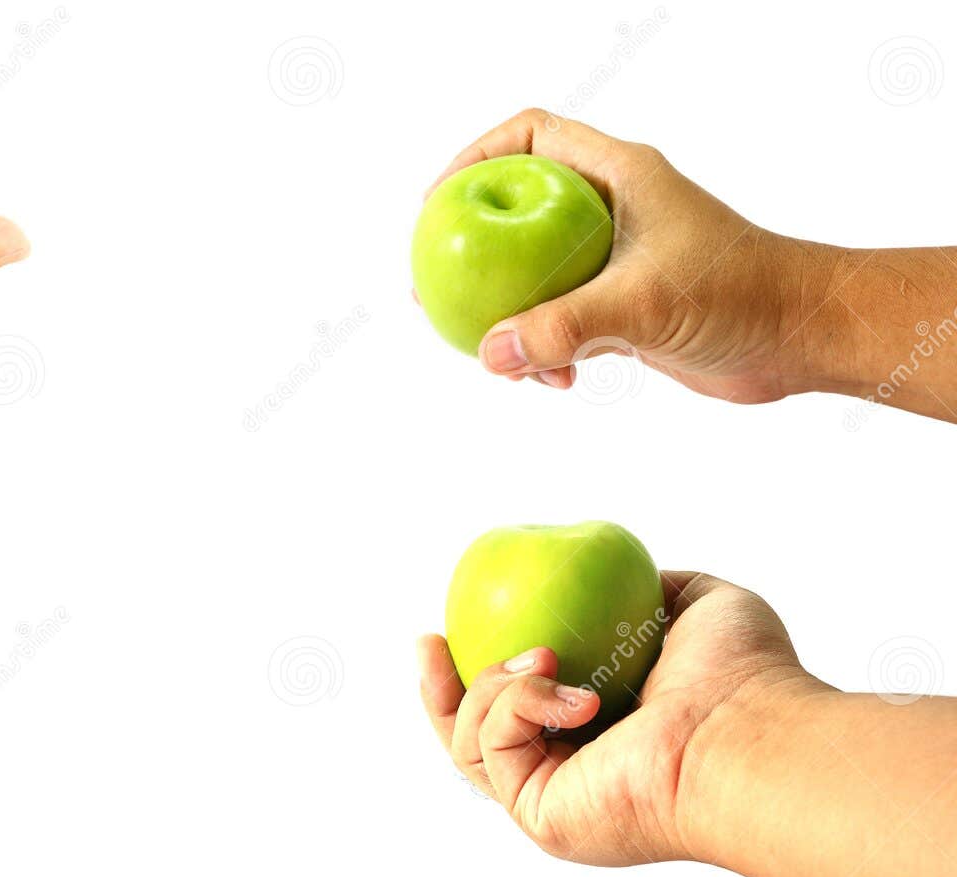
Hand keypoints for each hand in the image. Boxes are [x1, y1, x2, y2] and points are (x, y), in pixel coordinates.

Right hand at [418, 570, 809, 865]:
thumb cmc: (744, 677)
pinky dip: (518, 705)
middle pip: (476, 736)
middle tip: (429, 642)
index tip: (459, 623)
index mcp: (606, 735)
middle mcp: (573, 775)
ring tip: (544, 654)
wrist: (746, 739)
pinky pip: (494, 746)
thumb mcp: (701, 605)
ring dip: (491, 684)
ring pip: (471, 741)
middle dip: (440, 692)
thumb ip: (656, 592)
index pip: (528, 706)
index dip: (487, 667)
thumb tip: (623, 578)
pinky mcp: (539, 814)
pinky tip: (573, 694)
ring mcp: (552, 800)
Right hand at [426, 110, 830, 402]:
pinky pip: (561, 320)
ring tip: (502, 360)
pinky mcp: (626, 306)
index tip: (437, 206)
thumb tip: (491, 354)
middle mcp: (613, 208)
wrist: (798, 335)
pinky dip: (546, 349)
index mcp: (618, 175)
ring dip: (512, 318)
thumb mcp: (642, 304)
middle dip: (476, 253)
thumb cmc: (739, 295)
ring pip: (536, 275)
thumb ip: (562, 328)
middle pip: (520, 210)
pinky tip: (554, 382)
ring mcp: (618, 259)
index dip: (475, 159)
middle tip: (437, 293)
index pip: (530, 136)